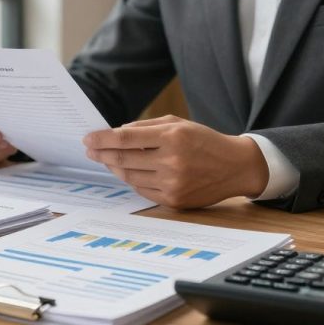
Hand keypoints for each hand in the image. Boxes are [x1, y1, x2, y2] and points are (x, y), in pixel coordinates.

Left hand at [83, 115, 268, 208]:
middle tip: (90, 150)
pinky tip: (128, 172)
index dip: (102, 139)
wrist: (235, 166)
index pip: (126, 139)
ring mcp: (172, 183)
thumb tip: (116, 133)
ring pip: (130, 176)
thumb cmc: (204, 141)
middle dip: (102, 154)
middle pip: (123, 159)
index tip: (88, 139)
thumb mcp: (178, 124)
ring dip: (115, 167)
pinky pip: (142, 190)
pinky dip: (132, 180)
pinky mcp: (174, 200)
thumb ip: (146, 127)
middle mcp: (172, 161)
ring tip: (108, 160)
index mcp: (172, 137)